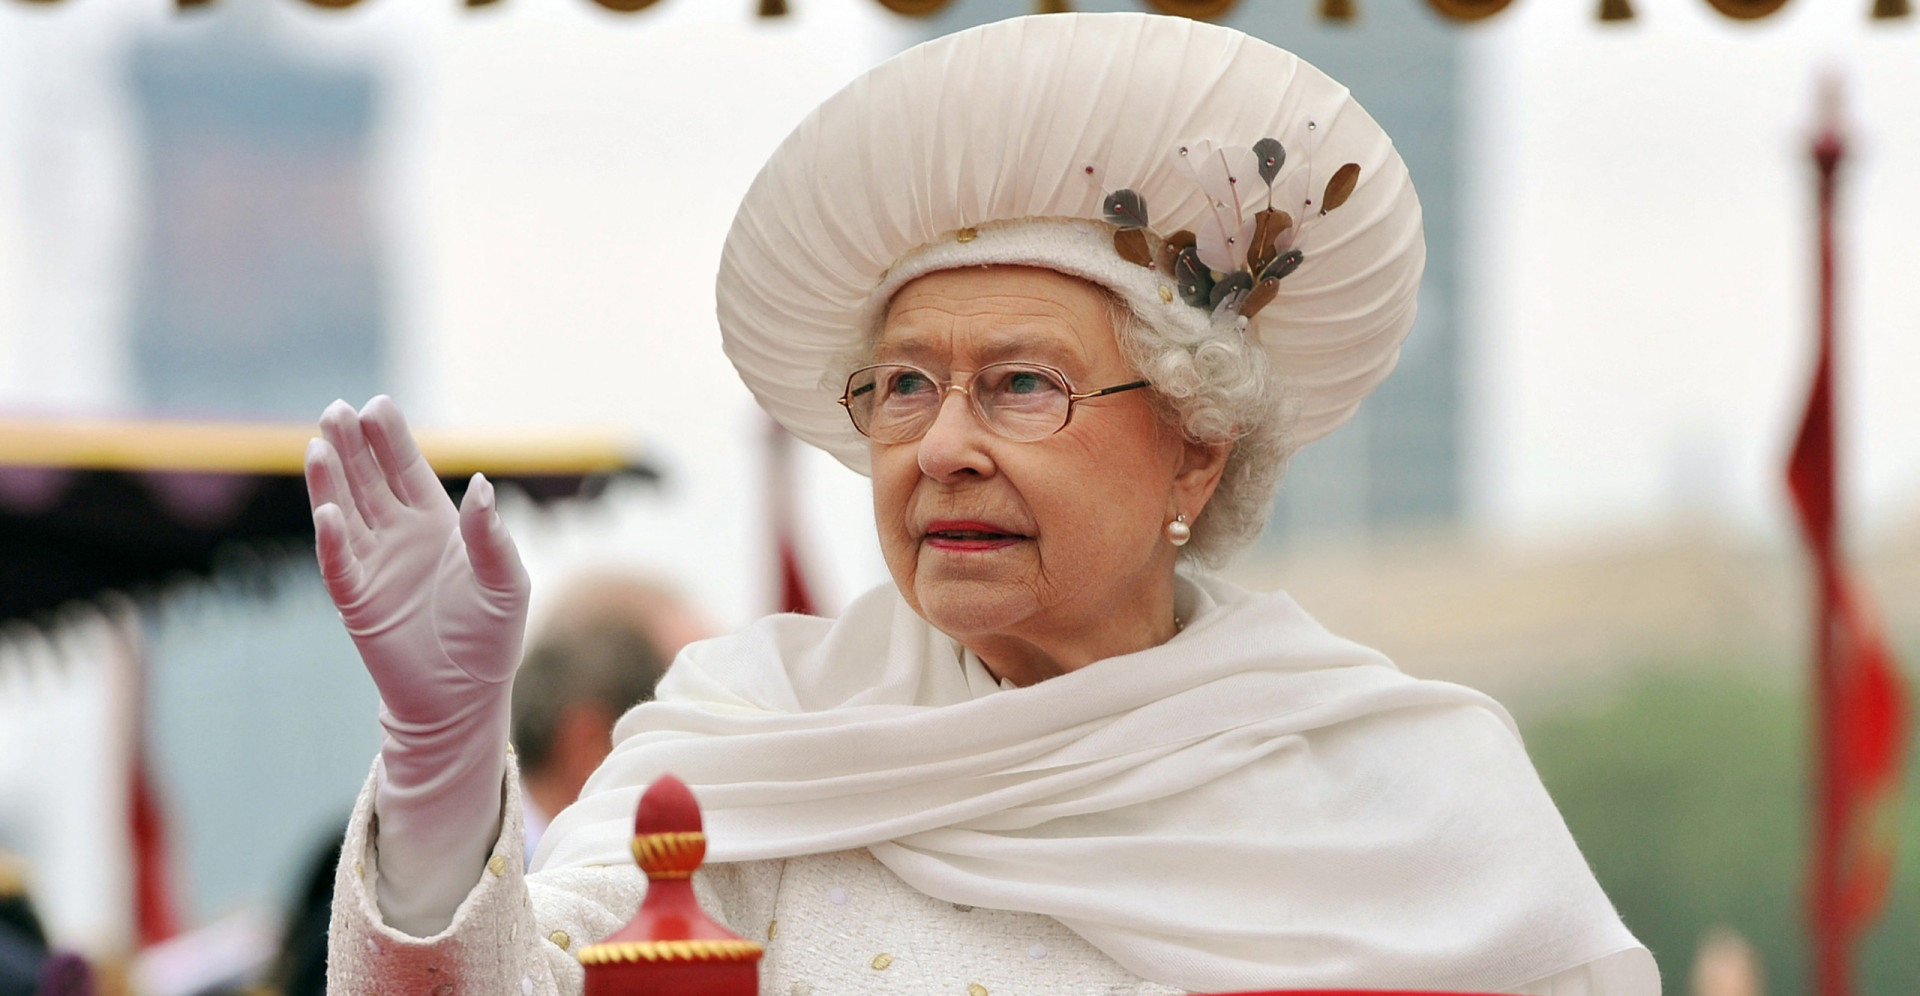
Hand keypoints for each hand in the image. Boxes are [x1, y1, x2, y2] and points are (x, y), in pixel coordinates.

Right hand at [304, 396, 528, 724]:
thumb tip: (482, 486)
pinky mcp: (357, 602)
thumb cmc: (491, 638)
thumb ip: (493, 537)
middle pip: (369, 480)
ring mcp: (373, 566)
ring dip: (331, 480)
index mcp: (436, 524)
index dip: (391, 439)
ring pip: (345, 512)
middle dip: (352, 446)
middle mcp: (398, 536)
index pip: (407, 470)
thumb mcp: (506, 584)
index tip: (377, 405)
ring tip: (318, 444)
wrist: (463, 697)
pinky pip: (339, 564)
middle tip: (336, 409)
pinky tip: (328, 511)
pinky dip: (332, 540)